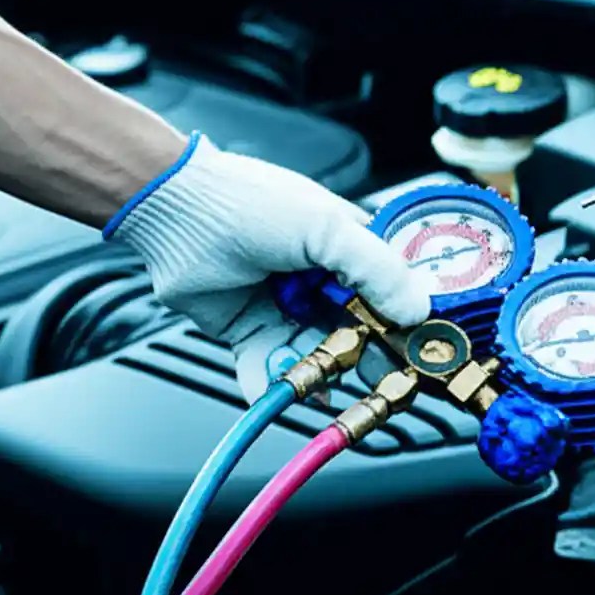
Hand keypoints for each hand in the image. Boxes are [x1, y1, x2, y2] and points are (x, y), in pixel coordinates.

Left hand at [107, 133, 432, 400]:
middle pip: (358, 331)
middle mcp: (321, 280)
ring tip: (325, 383)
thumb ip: (379, 270)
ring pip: (317, 355)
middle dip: (367, 356)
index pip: (390, 292)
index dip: (404, 321)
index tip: (417, 347)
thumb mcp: (330, 228)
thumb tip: (418, 310)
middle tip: (378, 378)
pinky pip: (269, 368)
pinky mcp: (250, 331)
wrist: (176, 213)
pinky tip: (281, 392)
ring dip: (322, 373)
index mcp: (349, 247)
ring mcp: (286, 308)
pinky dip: (275, 385)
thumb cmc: (250, 203)